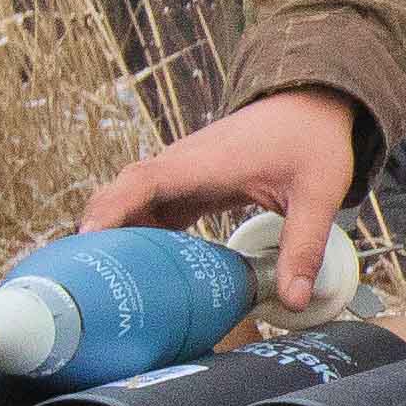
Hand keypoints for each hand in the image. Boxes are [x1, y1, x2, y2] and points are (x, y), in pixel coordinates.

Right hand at [85, 91, 363, 304]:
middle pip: (123, 195)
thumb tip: (295, 301)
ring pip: (132, 203)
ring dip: (118, 238)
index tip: (90, 239)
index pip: (143, 181)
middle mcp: (182, 165)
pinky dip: (140, 236)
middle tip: (87, 282)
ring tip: (106, 288)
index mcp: (205, 163)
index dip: (113, 208)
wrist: (311, 105)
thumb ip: (305, 246)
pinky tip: (140, 273)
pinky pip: (150, 210)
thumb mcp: (318, 194)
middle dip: (101, 232)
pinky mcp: (188, 185)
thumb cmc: (312, 140)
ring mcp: (182, 175)